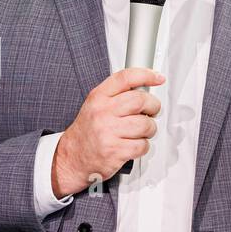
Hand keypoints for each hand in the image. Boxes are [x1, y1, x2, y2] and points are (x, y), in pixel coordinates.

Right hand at [52, 67, 162, 197]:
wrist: (72, 156)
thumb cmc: (87, 131)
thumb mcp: (95, 105)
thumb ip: (116, 95)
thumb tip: (144, 88)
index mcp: (98, 98)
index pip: (125, 78)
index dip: (146, 75)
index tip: (158, 77)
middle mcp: (102, 113)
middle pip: (140, 100)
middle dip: (153, 106)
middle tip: (152, 111)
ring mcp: (108, 132)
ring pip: (145, 124)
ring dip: (150, 129)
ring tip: (142, 131)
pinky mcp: (115, 151)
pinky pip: (142, 145)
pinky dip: (143, 146)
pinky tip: (134, 144)